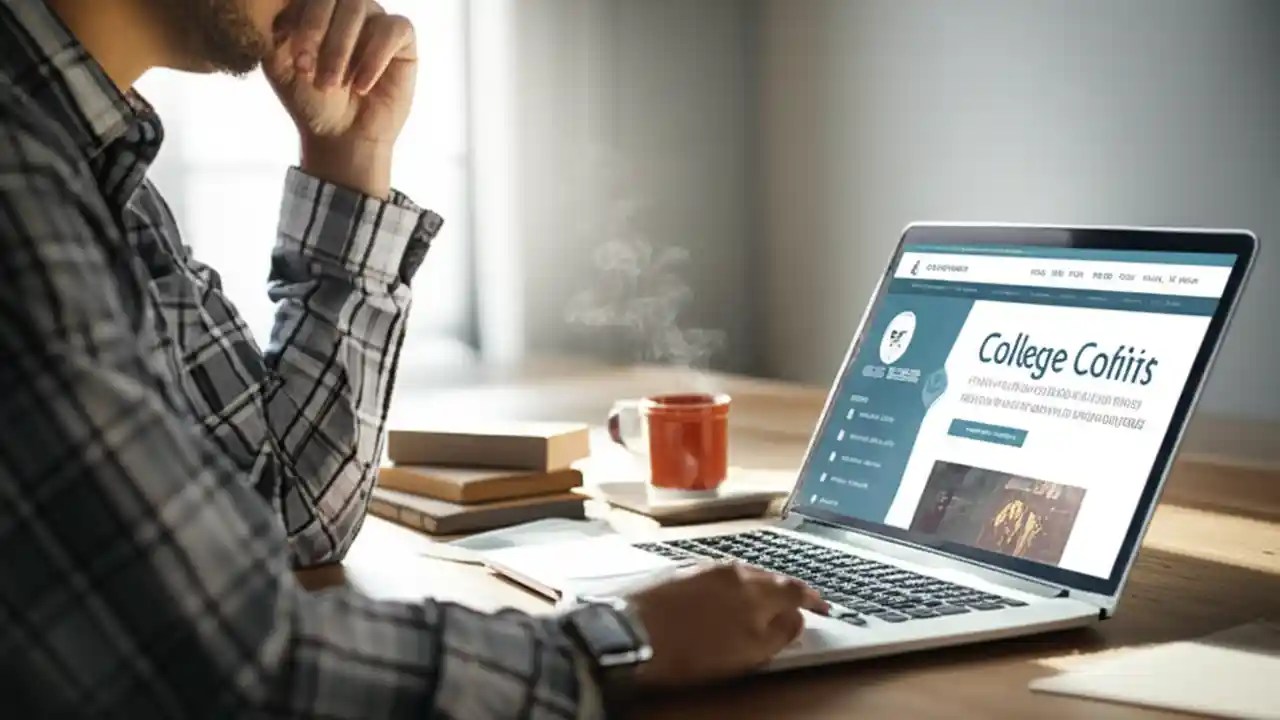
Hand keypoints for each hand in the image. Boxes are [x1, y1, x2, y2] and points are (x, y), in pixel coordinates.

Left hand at [265, 0, 417, 198]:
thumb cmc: (310, 99)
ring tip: (331, 85)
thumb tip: (275, 2)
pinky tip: (362, 86)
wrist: (342, 136)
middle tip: (307, 69)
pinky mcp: (402, 37)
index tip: (294, 60)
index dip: (300, 20)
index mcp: (313, 6)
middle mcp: (344, 5)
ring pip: (360, 7)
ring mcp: (374, 17)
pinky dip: (374, 58)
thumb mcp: (279, 63)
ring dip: (340, 49)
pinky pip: (393, 29)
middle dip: (316, 30)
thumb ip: (273, 28)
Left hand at [626, 563, 827, 687]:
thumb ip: (779, 634)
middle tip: (796, 607)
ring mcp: (706, 568)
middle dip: (786, 593)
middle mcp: (735, 571)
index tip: (823, 607)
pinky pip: (720, 577)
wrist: (632, 631)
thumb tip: (797, 618)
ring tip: (761, 606)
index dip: (813, 599)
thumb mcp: (747, 654)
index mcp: (757, 590)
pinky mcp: (682, 571)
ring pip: (744, 575)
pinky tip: (725, 602)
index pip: (796, 589)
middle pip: (770, 578)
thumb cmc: (692, 650)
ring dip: (758, 589)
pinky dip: (733, 589)